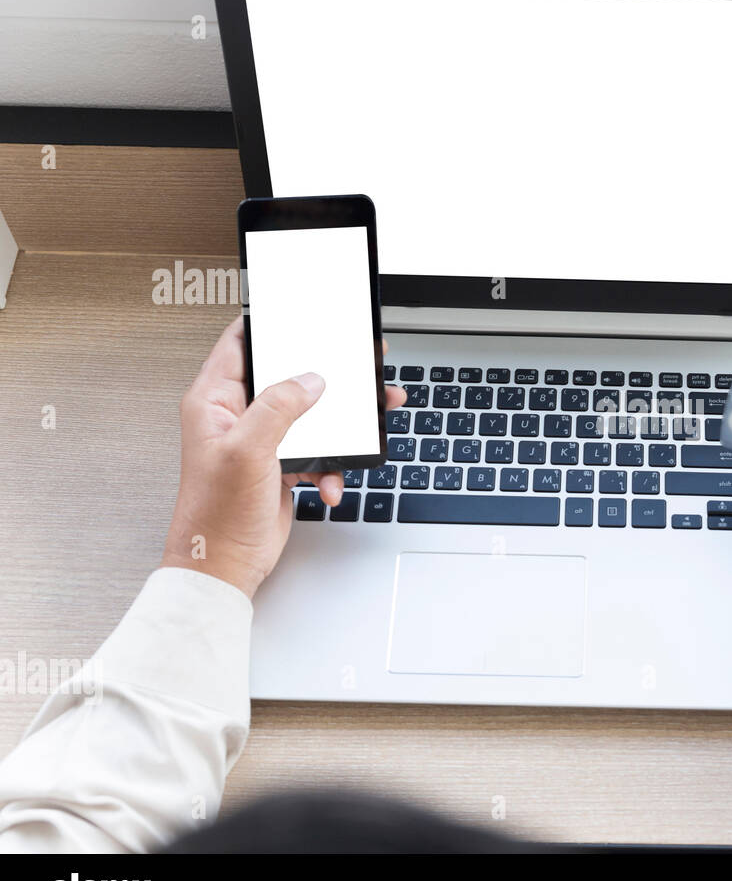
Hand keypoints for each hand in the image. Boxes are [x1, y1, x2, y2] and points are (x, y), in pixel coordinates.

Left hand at [160, 317, 406, 597]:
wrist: (225, 566)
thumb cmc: (215, 515)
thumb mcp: (247, 451)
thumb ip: (279, 406)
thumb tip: (310, 380)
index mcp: (214, 401)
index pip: (240, 343)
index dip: (270, 325)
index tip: (302, 315)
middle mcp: (236, 415)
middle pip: (288, 377)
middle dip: (325, 376)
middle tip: (357, 366)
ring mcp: (261, 440)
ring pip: (311, 415)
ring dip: (340, 425)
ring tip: (369, 421)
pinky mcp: (281, 464)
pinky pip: (318, 451)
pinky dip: (331, 466)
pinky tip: (330, 481)